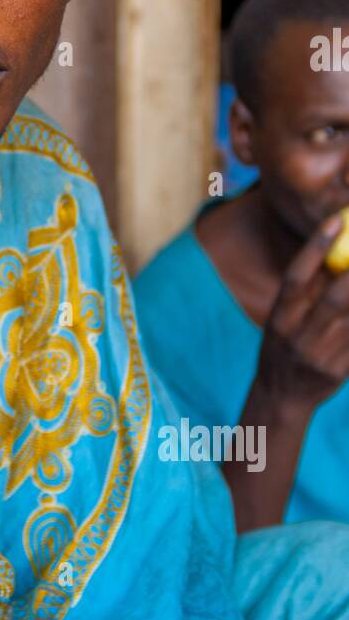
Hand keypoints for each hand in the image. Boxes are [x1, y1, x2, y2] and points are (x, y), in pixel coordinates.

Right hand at [256, 211, 348, 412]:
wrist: (283, 398)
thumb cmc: (286, 346)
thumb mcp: (285, 318)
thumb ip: (308, 290)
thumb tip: (338, 249)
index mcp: (280, 318)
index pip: (295, 278)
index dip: (314, 249)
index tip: (335, 221)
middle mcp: (298, 337)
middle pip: (333, 300)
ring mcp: (321, 358)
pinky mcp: (341, 372)